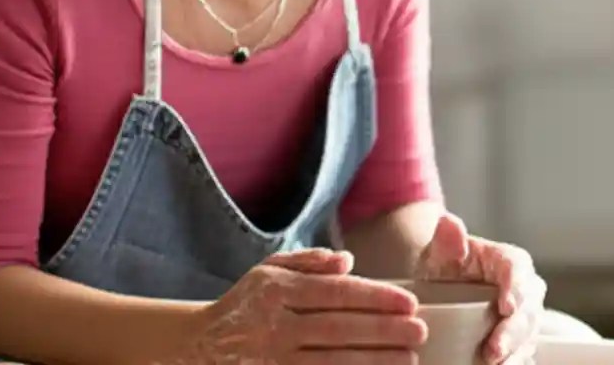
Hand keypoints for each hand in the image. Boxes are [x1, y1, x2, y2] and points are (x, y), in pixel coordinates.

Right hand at [164, 248, 426, 363]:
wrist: (194, 348)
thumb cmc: (243, 306)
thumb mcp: (267, 272)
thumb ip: (309, 263)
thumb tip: (349, 259)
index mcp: (277, 291)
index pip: (336, 294)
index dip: (375, 298)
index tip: (409, 303)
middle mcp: (274, 326)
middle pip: (338, 330)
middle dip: (383, 332)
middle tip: (419, 332)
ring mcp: (272, 361)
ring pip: (330, 363)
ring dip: (372, 363)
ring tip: (408, 361)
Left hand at [415, 214, 546, 363]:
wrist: (444, 286)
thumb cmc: (445, 265)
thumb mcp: (440, 250)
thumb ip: (447, 239)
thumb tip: (449, 223)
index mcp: (509, 260)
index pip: (518, 270)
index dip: (516, 288)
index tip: (507, 306)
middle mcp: (525, 288)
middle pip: (528, 309)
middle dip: (513, 332)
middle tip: (494, 350)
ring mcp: (524, 316)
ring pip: (528, 335)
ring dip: (515, 353)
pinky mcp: (519, 339)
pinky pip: (523, 352)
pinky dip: (515, 362)